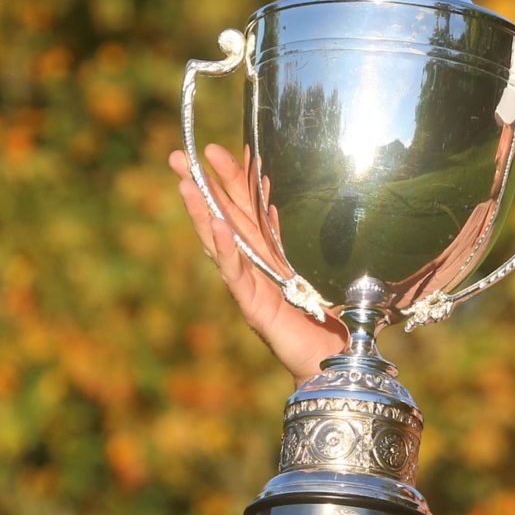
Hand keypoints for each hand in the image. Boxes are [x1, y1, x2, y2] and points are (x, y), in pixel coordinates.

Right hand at [169, 141, 348, 382]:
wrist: (336, 364)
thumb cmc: (333, 324)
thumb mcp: (322, 272)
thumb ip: (304, 244)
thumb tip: (289, 206)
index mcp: (271, 257)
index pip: (248, 210)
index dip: (235, 180)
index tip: (221, 150)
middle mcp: (255, 269)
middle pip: (225, 219)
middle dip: (202, 187)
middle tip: (177, 155)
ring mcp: (250, 288)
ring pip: (220, 243)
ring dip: (202, 212)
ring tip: (185, 183)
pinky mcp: (254, 309)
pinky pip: (237, 275)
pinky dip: (226, 250)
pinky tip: (216, 226)